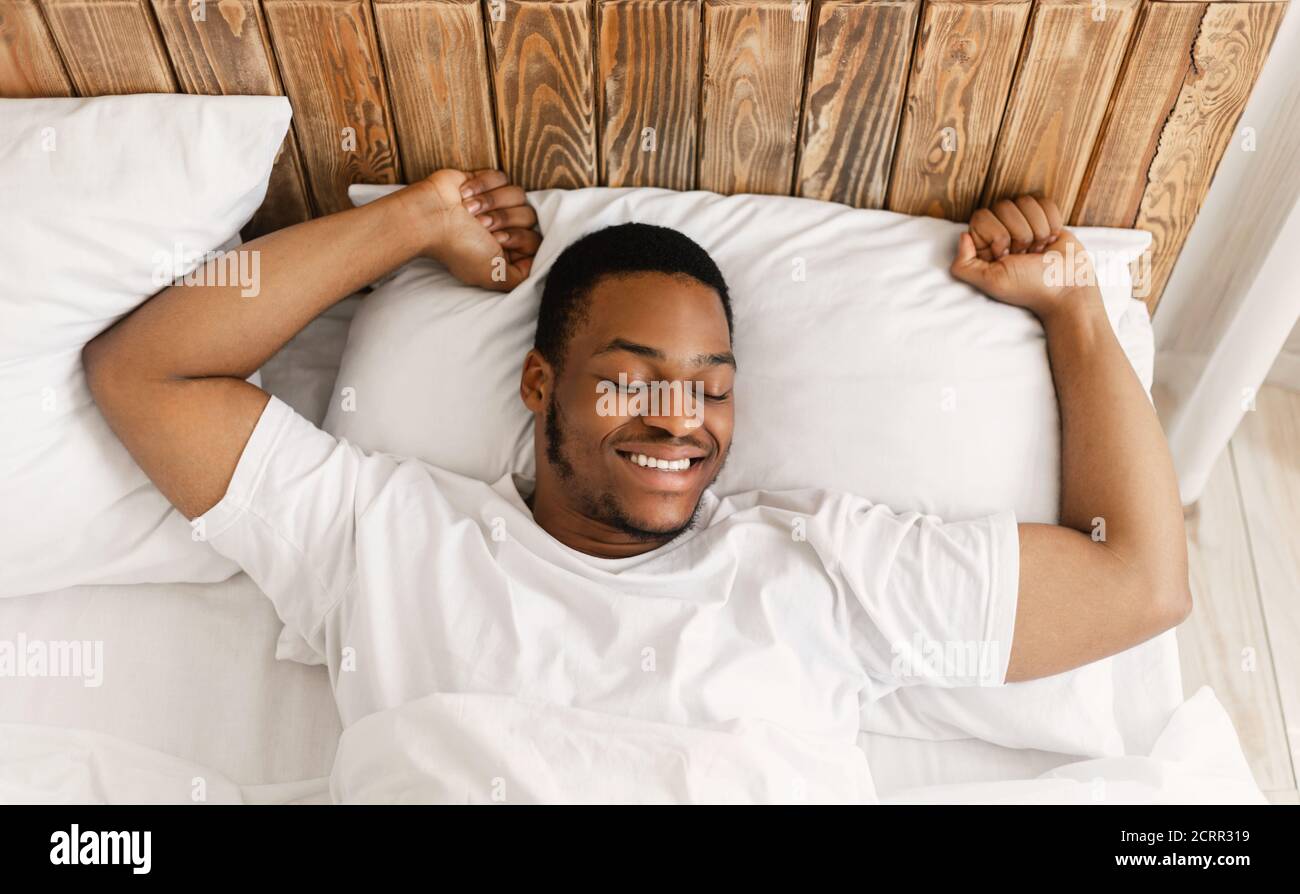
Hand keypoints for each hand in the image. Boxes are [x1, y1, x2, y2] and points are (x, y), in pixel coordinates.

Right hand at [399, 168, 539, 290]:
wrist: (431, 218)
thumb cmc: (459, 247)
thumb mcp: (495, 276)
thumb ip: (522, 278)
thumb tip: (537, 267)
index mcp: (507, 249)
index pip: (536, 240)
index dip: (519, 239)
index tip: (498, 242)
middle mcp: (503, 227)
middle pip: (530, 215)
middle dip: (503, 220)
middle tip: (481, 226)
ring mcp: (495, 202)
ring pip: (518, 194)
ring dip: (491, 202)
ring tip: (470, 211)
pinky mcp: (484, 181)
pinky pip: (501, 176)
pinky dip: (482, 186)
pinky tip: (464, 195)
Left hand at [949, 195, 1101, 322]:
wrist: (1066, 286)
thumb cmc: (1029, 286)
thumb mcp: (991, 282)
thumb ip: (964, 265)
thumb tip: (963, 236)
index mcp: (984, 243)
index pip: (982, 216)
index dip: (997, 235)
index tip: (1006, 256)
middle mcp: (1001, 229)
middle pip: (1004, 206)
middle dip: (1020, 234)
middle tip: (1025, 255)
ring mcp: (1024, 221)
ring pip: (1025, 202)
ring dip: (1037, 230)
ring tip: (1038, 250)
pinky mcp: (1045, 216)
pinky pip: (1045, 202)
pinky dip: (1051, 223)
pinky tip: (1050, 241)